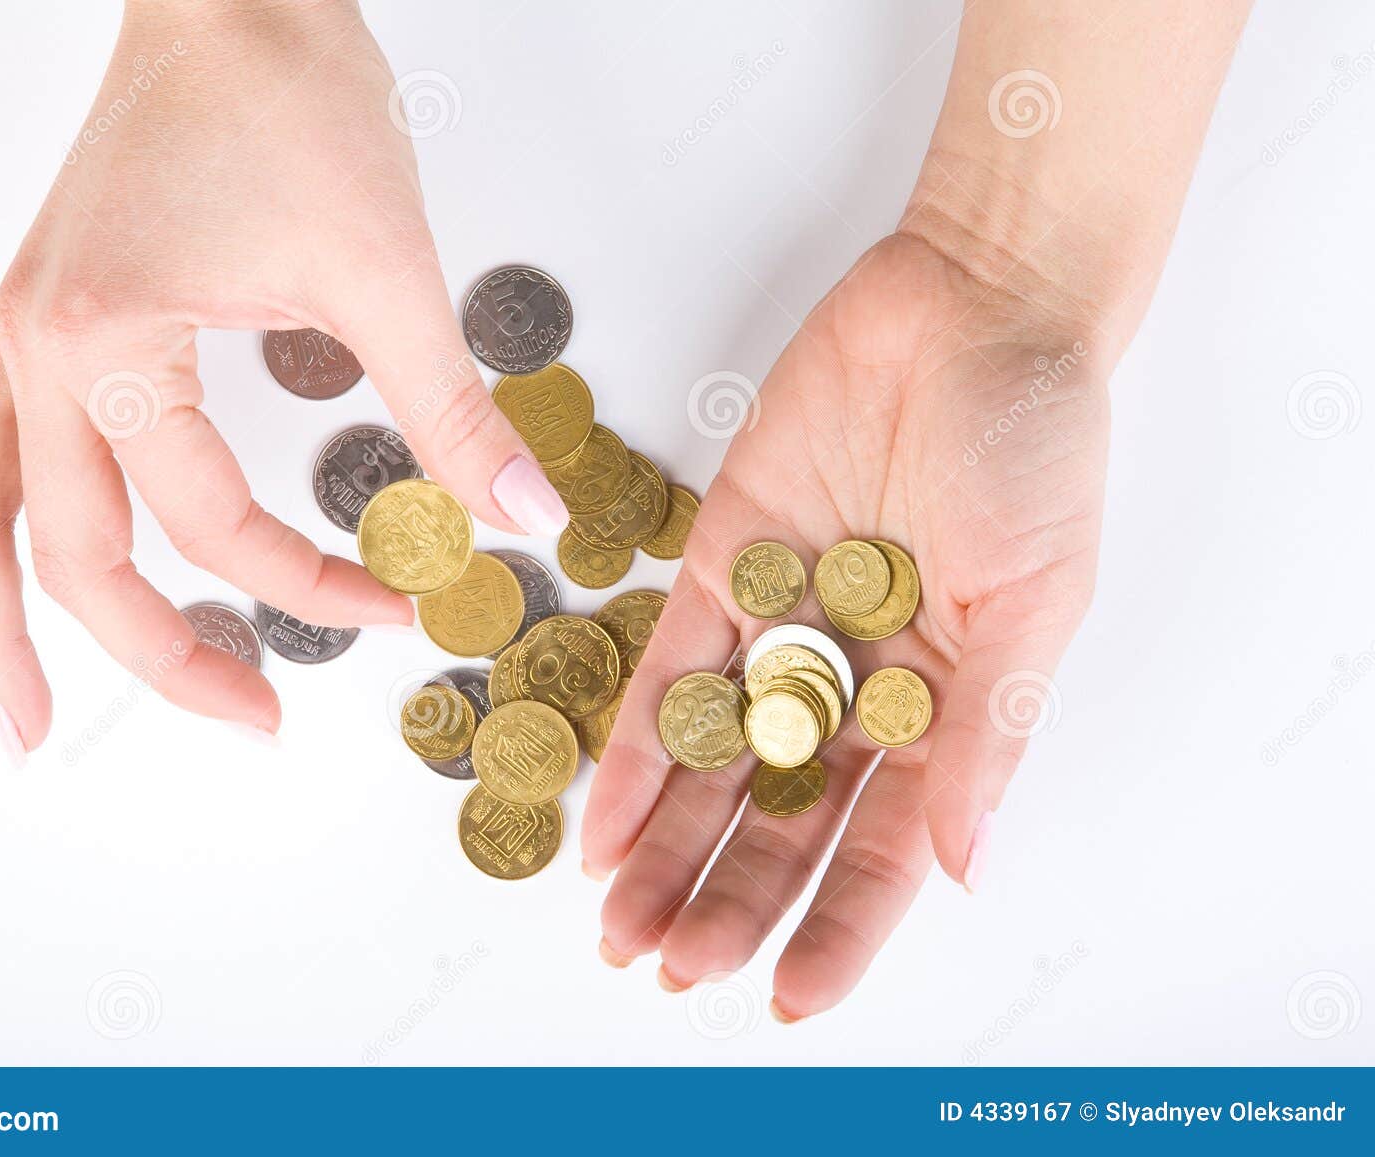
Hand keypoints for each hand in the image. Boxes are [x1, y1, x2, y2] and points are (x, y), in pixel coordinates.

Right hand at [0, 1, 566, 756]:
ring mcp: (23, 328)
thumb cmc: (285, 94)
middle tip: (239, 722)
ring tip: (24, 710)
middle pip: (60, 556)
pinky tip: (25, 557)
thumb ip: (454, 413)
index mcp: (105, 341)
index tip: (399, 602)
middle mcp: (36, 345)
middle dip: (150, 659)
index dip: (312, 583)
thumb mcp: (388, 271)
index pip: (207, 522)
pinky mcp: (44, 311)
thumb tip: (521, 518)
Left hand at [580, 231, 1107, 1018]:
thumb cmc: (1034, 445)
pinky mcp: (723, 562)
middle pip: (782, 818)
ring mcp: (783, 625)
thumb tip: (966, 866)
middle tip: (668, 974)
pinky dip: (637, 745)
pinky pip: (671, 669)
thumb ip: (990, 730)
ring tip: (618, 928)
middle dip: (726, 899)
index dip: (838, 930)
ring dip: (666, 847)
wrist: (970, 308)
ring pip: (716, 761)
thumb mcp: (1035, 602)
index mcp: (943, 707)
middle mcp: (855, 680)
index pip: (882, 849)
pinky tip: (601, 820)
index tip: (788, 1001)